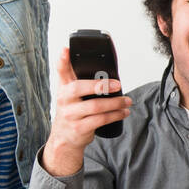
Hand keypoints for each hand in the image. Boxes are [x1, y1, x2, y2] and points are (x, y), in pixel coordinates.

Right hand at [40, 47, 131, 177]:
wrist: (64, 138)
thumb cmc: (73, 112)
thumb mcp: (71, 95)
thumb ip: (80, 80)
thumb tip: (105, 69)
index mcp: (63, 88)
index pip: (61, 71)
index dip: (62, 60)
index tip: (66, 49)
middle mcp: (64, 99)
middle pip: (79, 88)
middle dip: (100, 85)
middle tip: (118, 84)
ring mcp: (71, 114)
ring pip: (95, 106)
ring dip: (115, 103)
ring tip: (127, 100)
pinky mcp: (79, 128)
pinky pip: (101, 120)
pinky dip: (115, 115)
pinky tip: (123, 112)